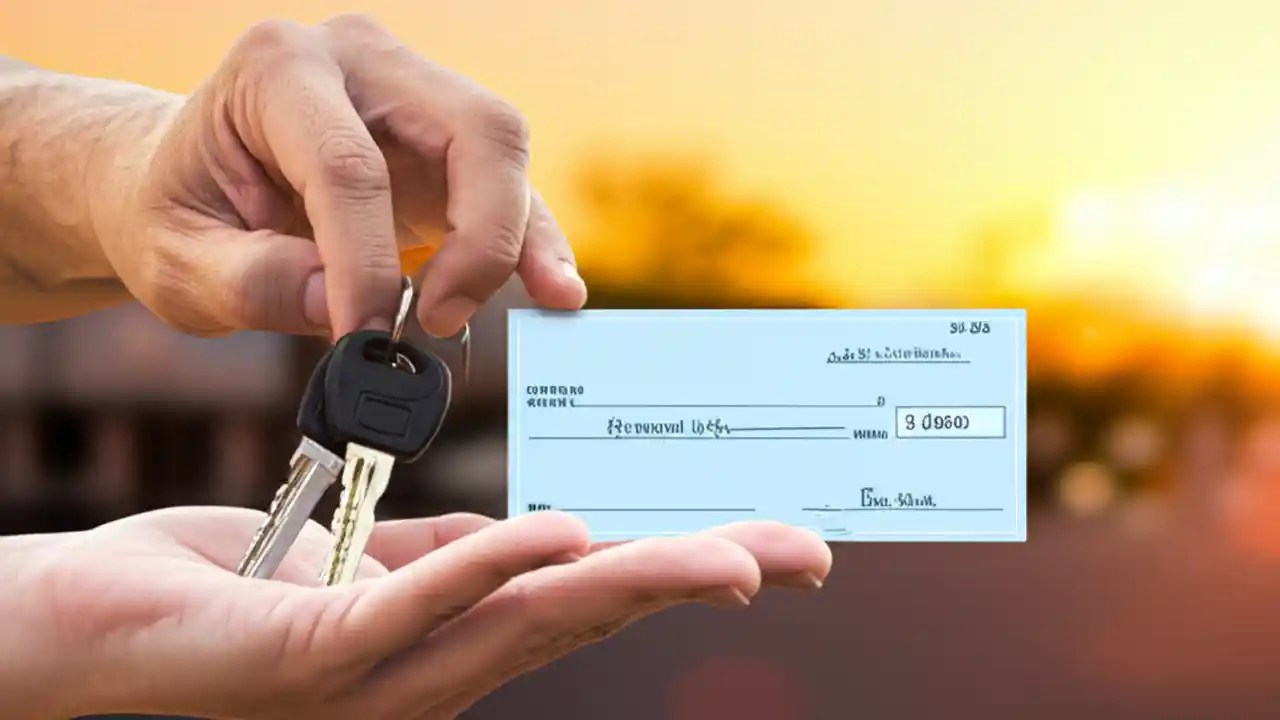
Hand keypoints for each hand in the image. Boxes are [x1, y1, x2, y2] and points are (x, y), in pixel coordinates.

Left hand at [1, 508, 829, 718]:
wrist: (87, 628)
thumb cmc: (227, 592)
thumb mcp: (357, 566)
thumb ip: (440, 558)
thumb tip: (535, 538)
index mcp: (449, 642)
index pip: (584, 601)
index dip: (681, 572)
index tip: (769, 548)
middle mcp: (430, 677)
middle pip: (584, 619)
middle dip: (698, 583)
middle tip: (799, 556)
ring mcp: (375, 679)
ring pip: (524, 626)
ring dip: (631, 583)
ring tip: (727, 559)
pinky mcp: (308, 660)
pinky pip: (409, 612)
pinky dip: (488, 571)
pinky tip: (560, 536)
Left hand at [100, 14, 585, 338]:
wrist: (188, 185)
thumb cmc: (181, 213)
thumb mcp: (178, 260)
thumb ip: (251, 282)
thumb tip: (341, 309)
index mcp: (278, 69)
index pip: (349, 164)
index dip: (367, 262)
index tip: (365, 339)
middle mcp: (360, 62)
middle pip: (470, 130)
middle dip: (479, 234)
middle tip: (439, 316)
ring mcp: (413, 94)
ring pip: (503, 150)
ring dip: (514, 237)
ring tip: (532, 304)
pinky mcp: (444, 142)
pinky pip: (509, 186)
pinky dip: (533, 240)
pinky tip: (556, 288)